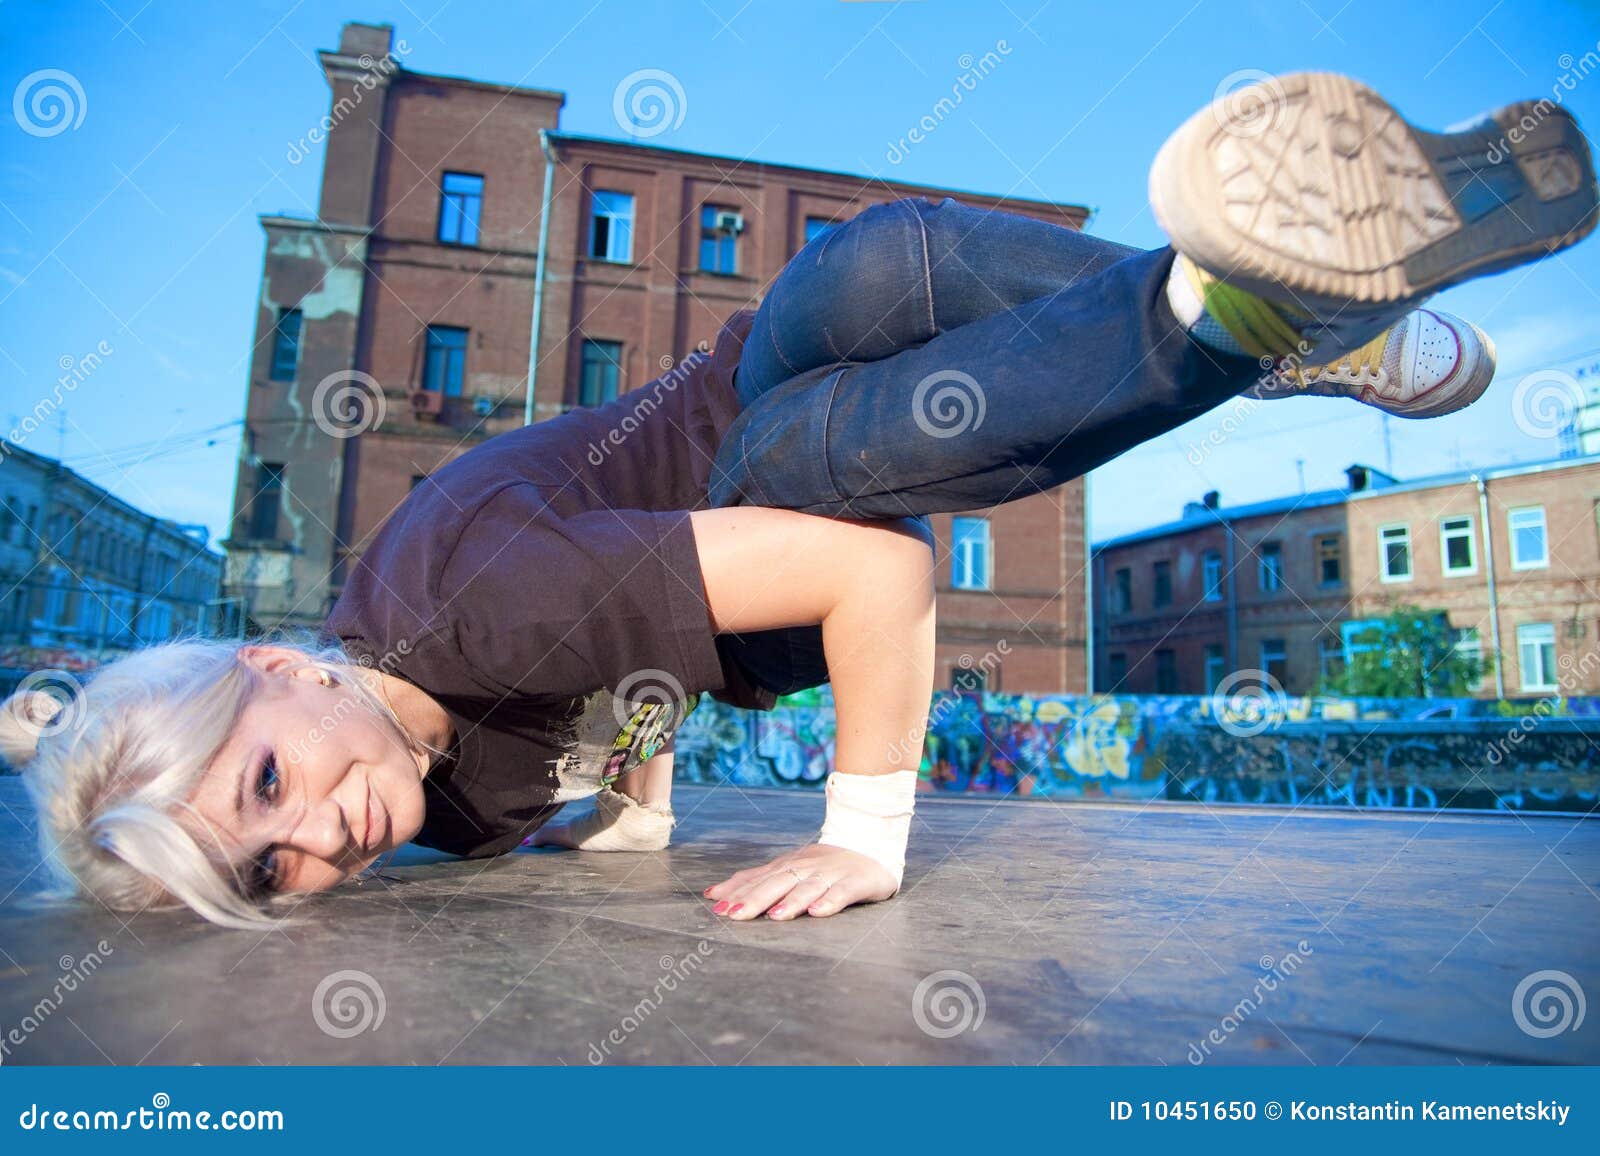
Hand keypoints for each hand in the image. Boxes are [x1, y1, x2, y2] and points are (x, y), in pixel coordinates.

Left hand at [702, 843, 897, 920]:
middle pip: (778, 883)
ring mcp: (831, 874)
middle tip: (735, 915)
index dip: (739, 892)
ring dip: (791, 901)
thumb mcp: (787, 869)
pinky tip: (817, 912)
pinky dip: (829, 902)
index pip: (760, 879)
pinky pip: (841, 893)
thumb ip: (753, 882)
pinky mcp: (855, 882)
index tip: (717, 907)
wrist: (871, 843)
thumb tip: (713, 894)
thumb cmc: (824, 864)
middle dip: (756, 898)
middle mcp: (806, 868)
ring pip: (808, 887)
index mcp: (789, 866)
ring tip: (774, 916)